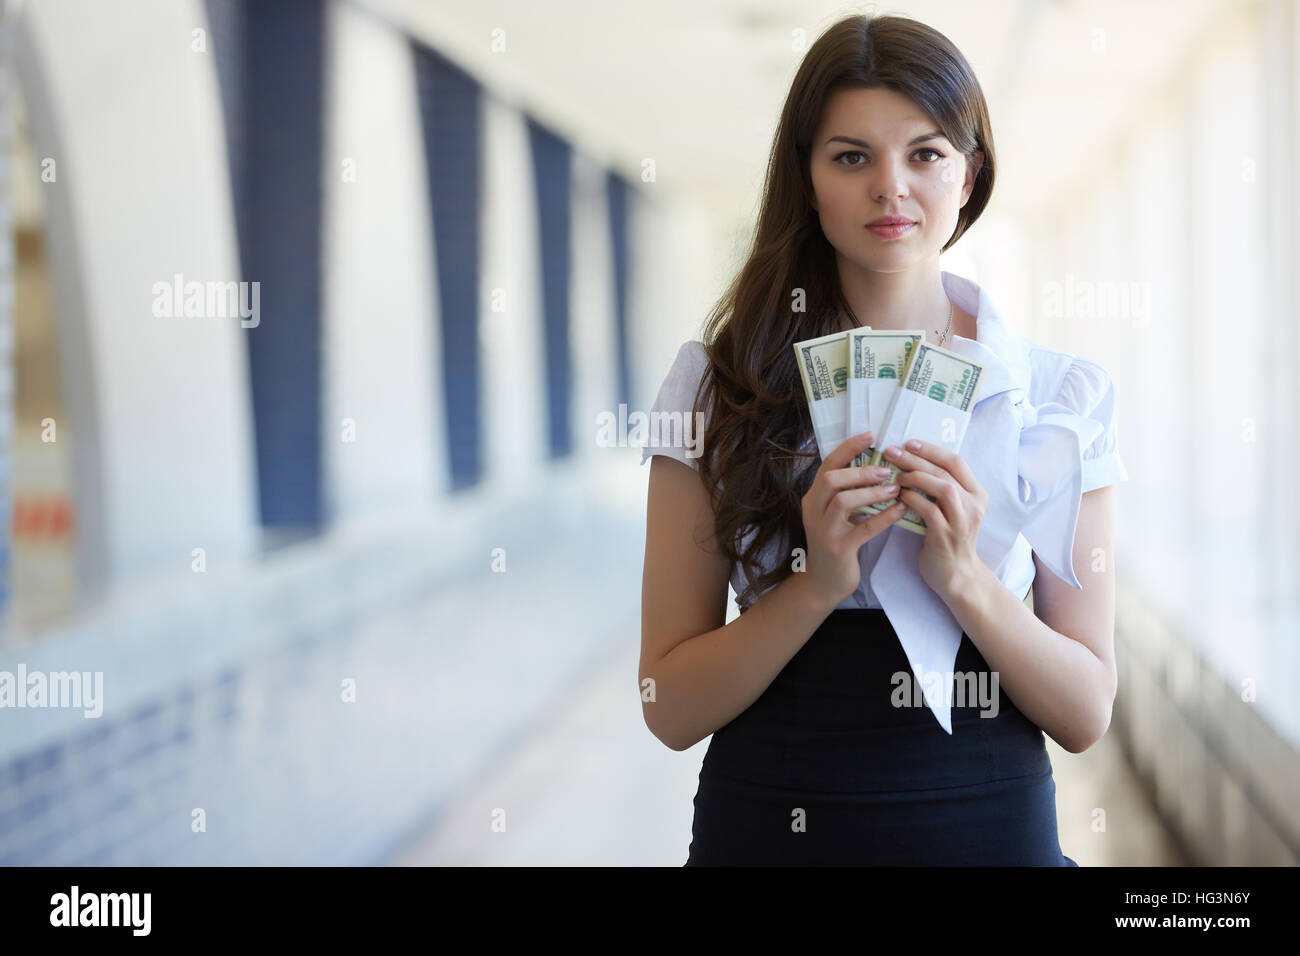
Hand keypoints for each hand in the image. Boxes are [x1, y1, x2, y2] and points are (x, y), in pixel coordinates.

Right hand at [799, 430, 907, 608]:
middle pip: (831, 479)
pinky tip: (901, 510)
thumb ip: (848, 493)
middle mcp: (813, 510)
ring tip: (895, 488)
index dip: (848, 448)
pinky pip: (864, 528)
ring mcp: (824, 530)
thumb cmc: (836, 543)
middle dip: (861, 470)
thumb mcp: (835, 515)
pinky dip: (884, 517)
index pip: (827, 465)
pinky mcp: (839, 548)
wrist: (823, 583)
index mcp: (813, 497)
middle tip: (887, 469)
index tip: (870, 435)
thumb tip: (877, 467)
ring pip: (844, 501)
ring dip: (872, 491)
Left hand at [883, 439, 989, 598]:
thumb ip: (940, 488)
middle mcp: (974, 504)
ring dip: (916, 477)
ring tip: (896, 476)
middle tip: (892, 451)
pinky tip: (898, 496)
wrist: (956, 575)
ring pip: (943, 488)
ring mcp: (962, 521)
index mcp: (976, 493)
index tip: (909, 442)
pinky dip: (912, 500)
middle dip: (917, 459)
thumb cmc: (947, 538)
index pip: (956, 461)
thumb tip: (912, 461)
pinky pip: (929, 511)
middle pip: (946, 471)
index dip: (931, 449)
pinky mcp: (947, 536)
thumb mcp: (951, 509)